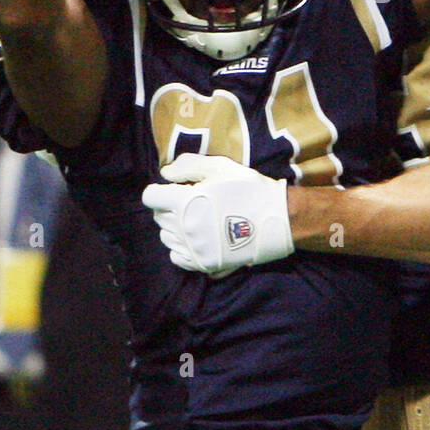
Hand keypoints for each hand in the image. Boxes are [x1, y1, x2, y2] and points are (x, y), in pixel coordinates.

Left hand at [142, 155, 293, 277]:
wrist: (278, 218)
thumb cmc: (249, 188)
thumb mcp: (221, 167)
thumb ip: (188, 166)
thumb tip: (164, 174)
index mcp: (185, 202)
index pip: (151, 197)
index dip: (160, 190)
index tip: (173, 189)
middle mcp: (184, 228)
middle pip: (159, 217)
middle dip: (169, 207)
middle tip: (190, 201)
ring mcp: (193, 249)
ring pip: (167, 238)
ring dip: (175, 227)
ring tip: (196, 219)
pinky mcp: (203, 264)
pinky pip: (177, 258)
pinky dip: (182, 248)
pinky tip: (196, 238)